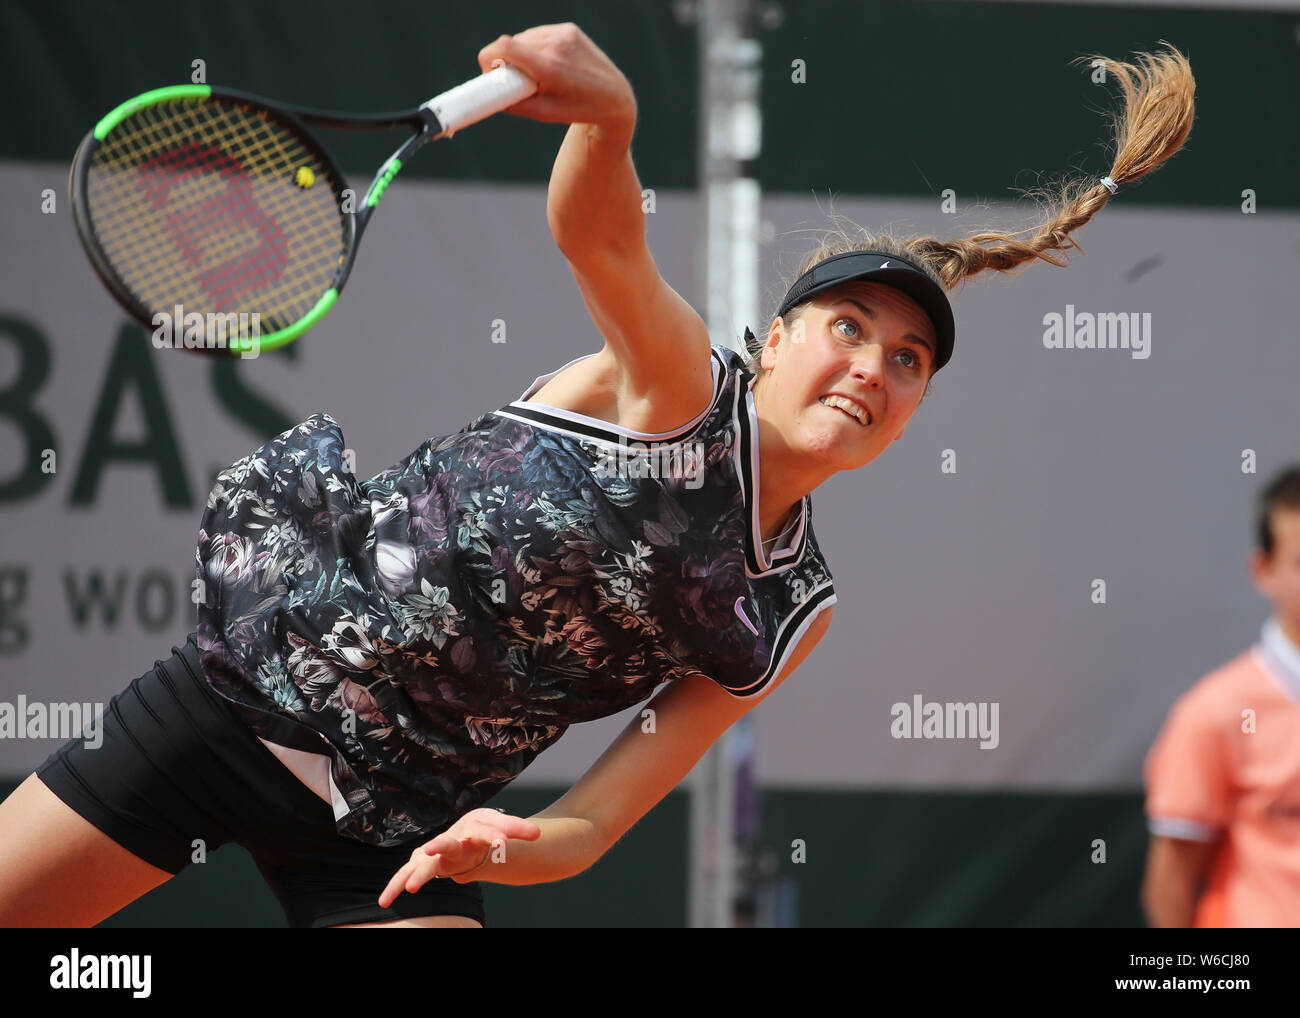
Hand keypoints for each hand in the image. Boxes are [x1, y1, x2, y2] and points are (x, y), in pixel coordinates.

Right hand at [377, 808, 540, 906]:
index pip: (486, 830)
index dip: (496, 834)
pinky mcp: (425, 865)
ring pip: (425, 863)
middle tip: (433, 850)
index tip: (504, 842)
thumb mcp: (503, 826)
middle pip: (447, 842)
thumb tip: (539, 835)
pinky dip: (396, 886)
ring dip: (419, 873)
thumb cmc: (485, 829)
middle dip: (440, 846)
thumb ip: (519, 829)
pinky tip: (384, 901)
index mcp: (474, 826)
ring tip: (412, 886)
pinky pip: (408, 876)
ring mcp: (437, 852)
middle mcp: (452, 838)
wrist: (467, 831)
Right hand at [477, 23, 635, 129]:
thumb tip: (491, 95)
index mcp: (551, 68)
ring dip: (522, 54)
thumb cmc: (579, 109)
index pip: (505, 47)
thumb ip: (515, 104)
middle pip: (512, 44)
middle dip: (507, 62)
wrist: (615, 96)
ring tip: (538, 74)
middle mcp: (558, 45)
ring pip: (524, 38)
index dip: (488, 57)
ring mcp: (565, 34)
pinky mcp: (569, 29)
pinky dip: (535, 47)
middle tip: (517, 81)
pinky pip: (538, 34)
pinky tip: (548, 62)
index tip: (488, 72)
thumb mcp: (545, 114)